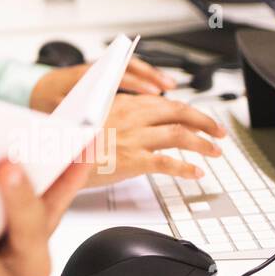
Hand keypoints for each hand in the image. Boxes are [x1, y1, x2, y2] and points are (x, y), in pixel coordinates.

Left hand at [29, 56, 174, 112]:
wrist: (33, 89)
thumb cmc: (43, 100)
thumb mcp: (54, 110)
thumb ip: (71, 116)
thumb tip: (87, 124)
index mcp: (81, 77)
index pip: (113, 74)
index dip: (135, 83)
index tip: (153, 91)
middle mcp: (93, 70)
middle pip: (127, 66)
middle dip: (150, 75)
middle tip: (170, 86)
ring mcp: (98, 72)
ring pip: (129, 68)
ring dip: (150, 76)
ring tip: (169, 87)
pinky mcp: (102, 77)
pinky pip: (126, 74)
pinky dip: (142, 81)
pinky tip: (155, 92)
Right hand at [83, 95, 226, 187]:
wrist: (56, 155)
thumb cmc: (72, 141)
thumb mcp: (95, 119)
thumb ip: (120, 115)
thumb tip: (142, 120)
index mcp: (122, 104)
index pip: (164, 102)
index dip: (186, 110)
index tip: (198, 119)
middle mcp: (131, 117)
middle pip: (178, 112)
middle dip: (204, 121)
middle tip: (218, 131)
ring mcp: (133, 138)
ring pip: (179, 135)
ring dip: (202, 143)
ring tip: (215, 151)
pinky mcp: (133, 159)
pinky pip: (168, 162)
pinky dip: (186, 167)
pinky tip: (196, 173)